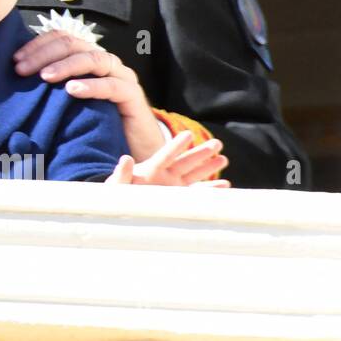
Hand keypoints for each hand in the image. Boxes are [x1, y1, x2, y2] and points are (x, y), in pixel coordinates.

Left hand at [14, 31, 162, 160]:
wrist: (134, 148)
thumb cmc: (96, 123)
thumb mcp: (69, 102)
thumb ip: (52, 88)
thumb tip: (18, 81)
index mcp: (88, 58)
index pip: (62, 38)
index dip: (37, 45)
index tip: (15, 60)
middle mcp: (105, 62)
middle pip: (74, 44)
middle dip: (45, 54)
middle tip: (22, 69)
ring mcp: (121, 76)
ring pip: (94, 59)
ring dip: (66, 65)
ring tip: (45, 76)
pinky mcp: (133, 95)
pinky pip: (112, 85)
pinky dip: (91, 85)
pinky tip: (72, 90)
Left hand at [104, 132, 230, 186]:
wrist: (119, 206)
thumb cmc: (116, 194)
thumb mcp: (116, 184)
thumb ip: (121, 174)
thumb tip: (125, 158)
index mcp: (150, 169)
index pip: (165, 155)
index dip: (176, 146)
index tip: (188, 134)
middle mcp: (165, 175)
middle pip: (185, 162)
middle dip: (201, 153)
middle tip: (217, 143)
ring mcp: (173, 186)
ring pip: (194, 174)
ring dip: (208, 167)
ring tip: (223, 159)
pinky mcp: (178, 198)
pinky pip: (197, 193)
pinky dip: (210, 190)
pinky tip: (225, 185)